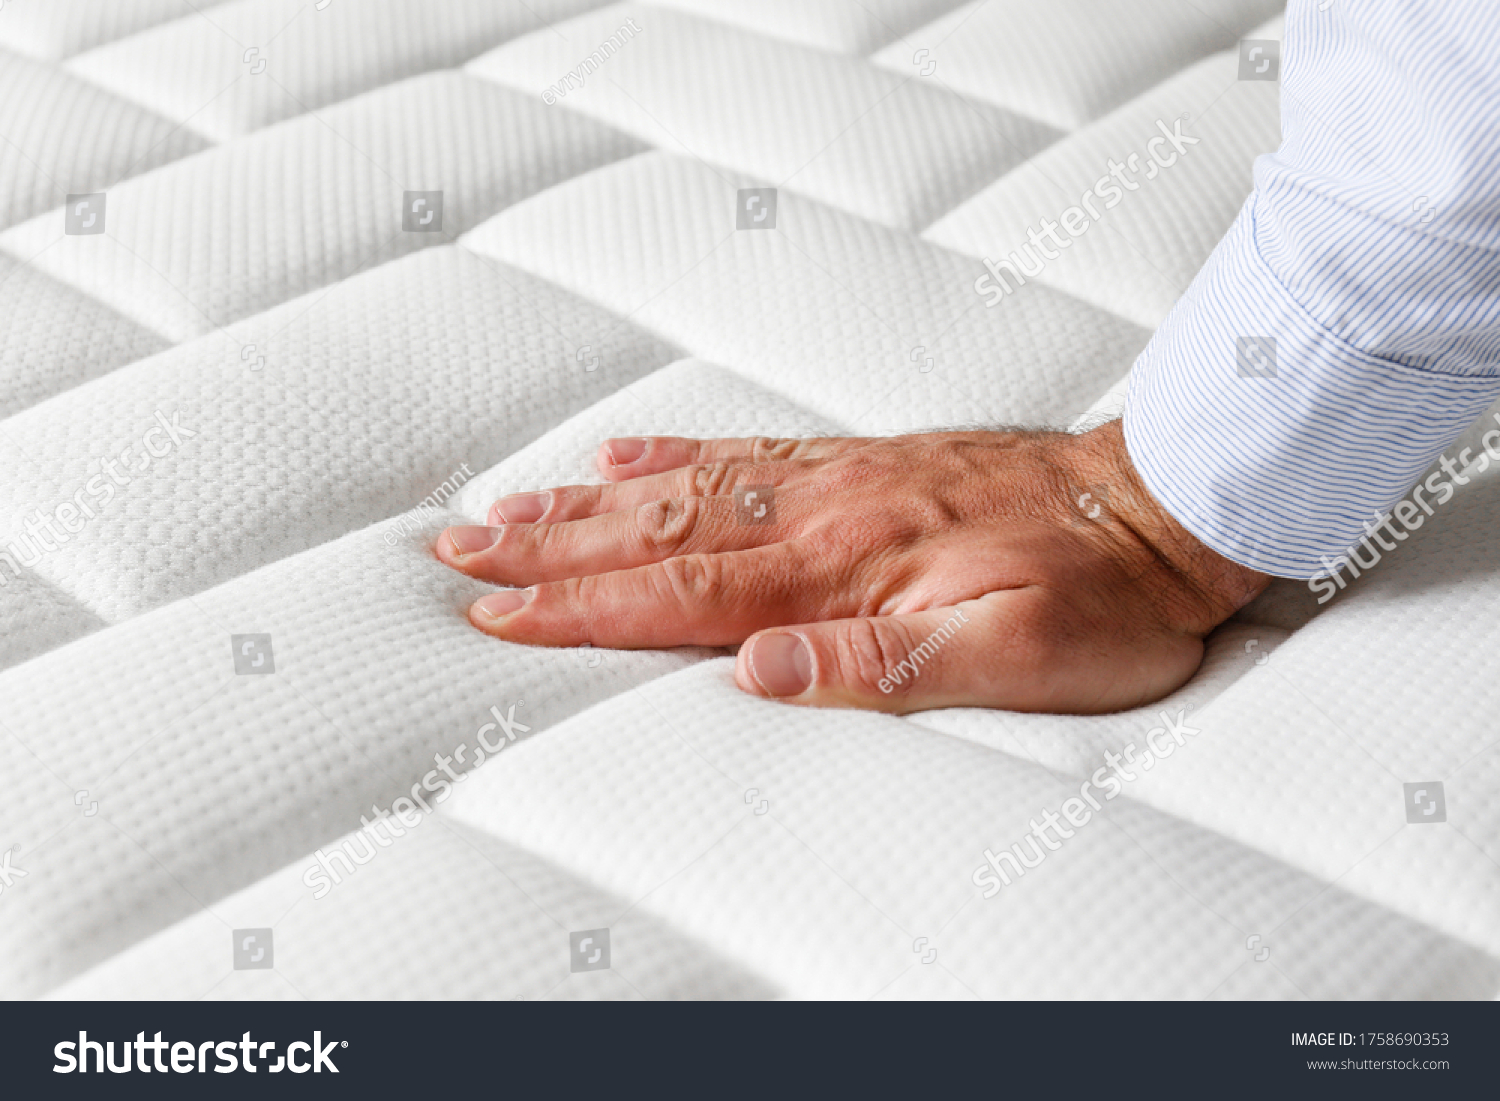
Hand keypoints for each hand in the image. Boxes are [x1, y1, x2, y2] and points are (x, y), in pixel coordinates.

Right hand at [436, 421, 1268, 713]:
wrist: (1160, 503)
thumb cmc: (1097, 595)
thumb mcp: (1011, 658)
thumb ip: (880, 667)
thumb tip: (760, 672)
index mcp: (843, 568)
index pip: (682, 595)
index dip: (581, 608)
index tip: (497, 613)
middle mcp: (821, 512)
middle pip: (655, 532)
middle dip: (547, 548)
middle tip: (456, 548)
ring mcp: (834, 480)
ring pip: (682, 488)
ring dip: (584, 504)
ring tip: (504, 507)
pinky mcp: (856, 465)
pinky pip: (742, 451)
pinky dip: (669, 456)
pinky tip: (623, 457)